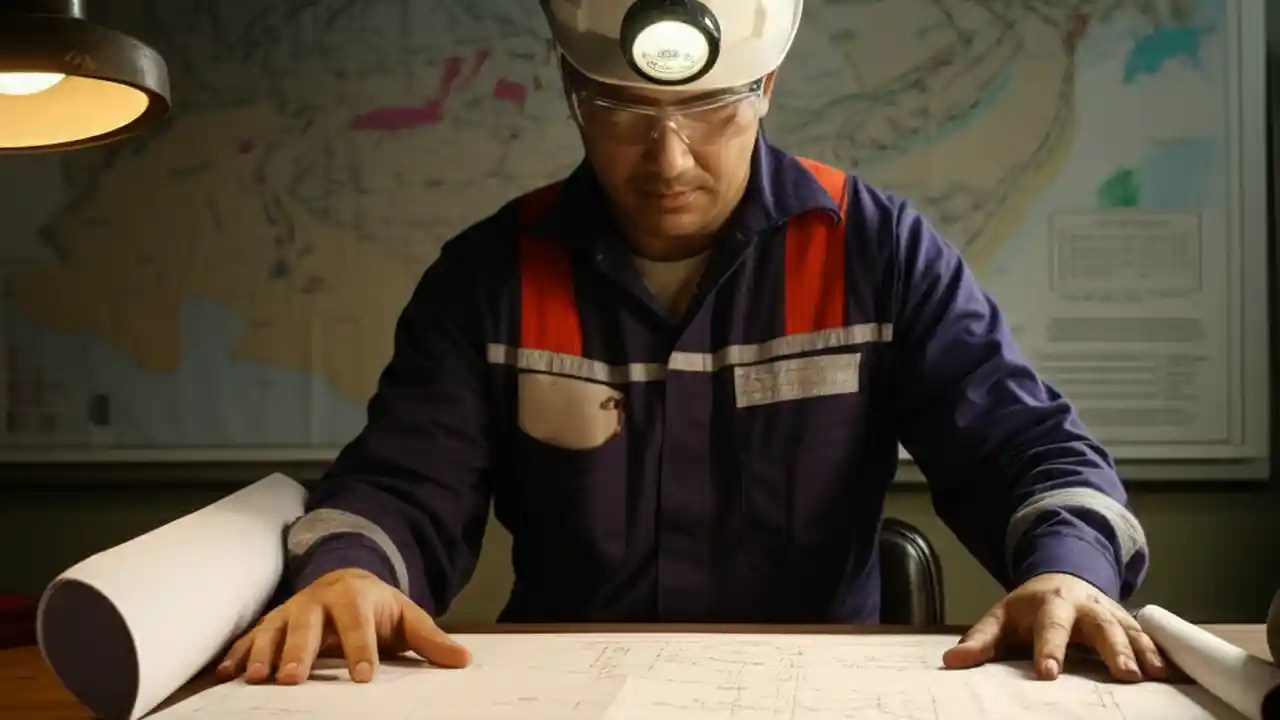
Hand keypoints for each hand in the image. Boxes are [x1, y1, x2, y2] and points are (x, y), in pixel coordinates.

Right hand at [215, 568, 470, 684]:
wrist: (347, 580)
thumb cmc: (379, 608)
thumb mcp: (408, 618)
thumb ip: (431, 640)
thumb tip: (464, 660)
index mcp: (355, 597)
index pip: (358, 622)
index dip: (361, 648)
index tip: (363, 677)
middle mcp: (318, 601)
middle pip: (307, 625)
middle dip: (300, 651)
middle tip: (294, 679)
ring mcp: (290, 611)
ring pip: (273, 630)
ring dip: (263, 654)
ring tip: (256, 679)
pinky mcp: (271, 624)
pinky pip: (250, 638)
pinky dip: (237, 654)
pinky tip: (227, 675)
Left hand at [942, 572, 1167, 682]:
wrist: (1062, 578)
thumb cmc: (1027, 609)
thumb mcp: (1001, 618)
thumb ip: (980, 640)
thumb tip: (952, 661)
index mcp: (1050, 605)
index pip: (1049, 627)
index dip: (1050, 649)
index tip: (1048, 673)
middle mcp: (1086, 607)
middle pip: (1102, 626)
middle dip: (1114, 649)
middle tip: (1125, 675)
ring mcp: (1112, 614)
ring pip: (1132, 631)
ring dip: (1145, 652)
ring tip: (1156, 676)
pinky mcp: (1130, 624)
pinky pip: (1150, 638)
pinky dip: (1164, 653)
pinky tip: (1177, 674)